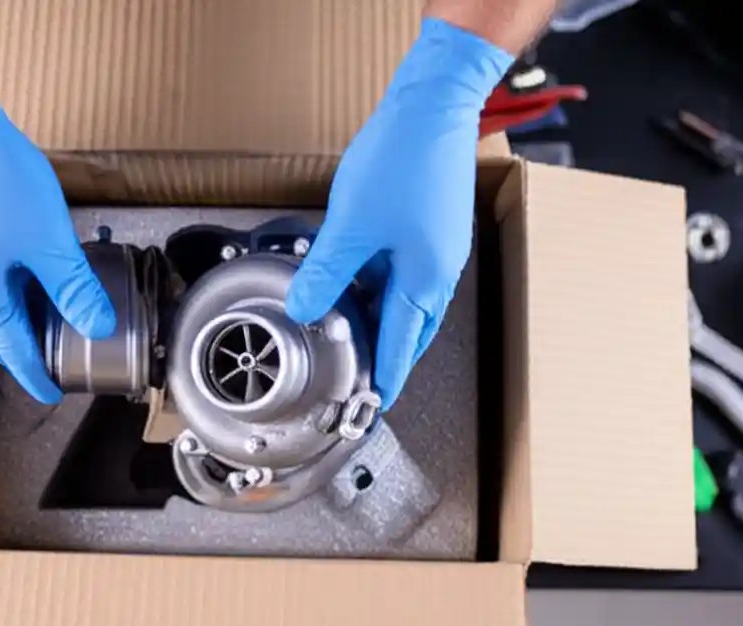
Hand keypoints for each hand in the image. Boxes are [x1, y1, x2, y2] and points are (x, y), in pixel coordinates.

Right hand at [0, 38, 114, 402]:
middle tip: (53, 360)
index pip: (12, 351)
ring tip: (53, 314)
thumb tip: (97, 327)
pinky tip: (33, 269)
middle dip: (24, 350)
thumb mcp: (50, 244)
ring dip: (19, 315)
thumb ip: (74, 289)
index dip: (36, 373)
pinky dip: (11, 286)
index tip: (52, 393)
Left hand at [286, 19, 511, 408]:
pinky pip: (407, 271)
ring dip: (385, 319)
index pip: (400, 346)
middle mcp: (439, 269)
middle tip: (369, 378)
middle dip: (391, 355)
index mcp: (424, 279)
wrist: (434, 104)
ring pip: (409, 299)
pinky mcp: (431, 224)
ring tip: (356, 334)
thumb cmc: (401, 159)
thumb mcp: (350, 227)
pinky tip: (361, 280)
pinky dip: (385, 287)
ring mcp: (439, 246)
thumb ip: (325, 274)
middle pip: (412, 328)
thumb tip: (303, 309)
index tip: (373, 404)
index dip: (383, 377)